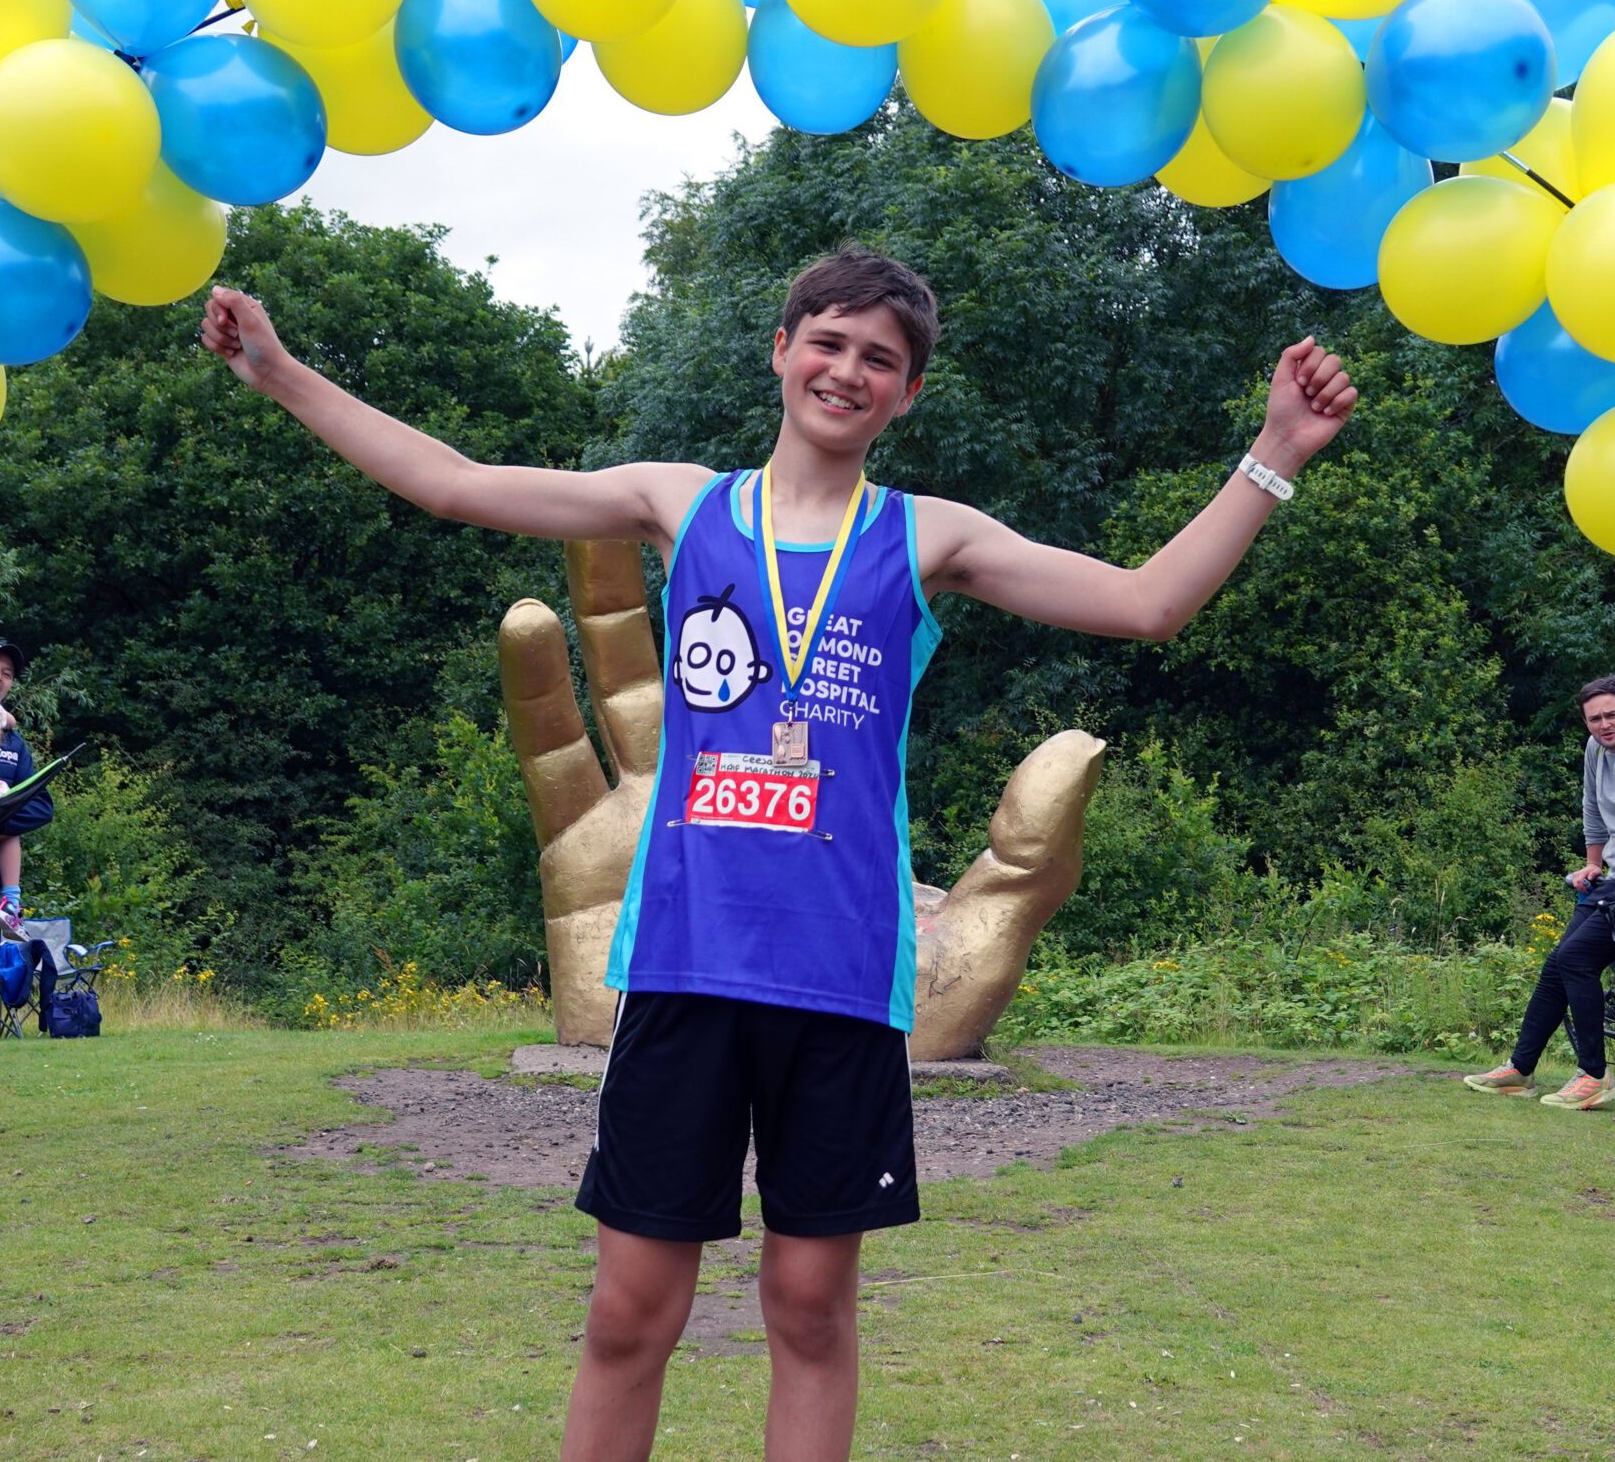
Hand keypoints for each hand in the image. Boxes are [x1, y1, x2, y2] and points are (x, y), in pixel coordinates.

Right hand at [199, 286, 295, 391]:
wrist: (267, 373)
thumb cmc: (263, 345)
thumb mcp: (250, 320)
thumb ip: (234, 302)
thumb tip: (214, 289)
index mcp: (244, 305)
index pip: (218, 296)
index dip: (217, 309)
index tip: (225, 320)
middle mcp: (235, 315)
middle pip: (209, 309)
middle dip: (220, 325)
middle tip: (237, 335)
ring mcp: (228, 330)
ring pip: (206, 325)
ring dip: (220, 338)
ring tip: (237, 346)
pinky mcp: (222, 344)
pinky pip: (205, 339)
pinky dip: (217, 348)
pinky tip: (232, 354)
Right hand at [500, 541, 1107, 1057]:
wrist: (772, 1129)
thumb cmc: (881, 1044)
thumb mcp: (981, 947)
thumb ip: (1029, 854)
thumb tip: (1088, 741)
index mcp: (819, 784)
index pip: (823, 665)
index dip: (822, 591)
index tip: (835, 520)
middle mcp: (730, 782)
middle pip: (710, 650)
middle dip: (696, 570)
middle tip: (699, 484)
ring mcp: (653, 814)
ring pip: (623, 682)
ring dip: (605, 601)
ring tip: (600, 520)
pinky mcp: (581, 858)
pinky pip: (550, 756)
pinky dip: (533, 683)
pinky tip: (526, 612)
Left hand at [1252, 337, 1358, 476]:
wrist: (1287, 437)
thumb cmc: (1281, 409)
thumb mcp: (1280, 378)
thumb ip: (1291, 354)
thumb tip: (1312, 337)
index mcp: (1309, 370)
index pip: (1320, 351)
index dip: (1310, 364)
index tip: (1298, 382)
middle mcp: (1324, 378)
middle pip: (1335, 360)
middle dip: (1319, 377)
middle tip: (1306, 393)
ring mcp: (1335, 392)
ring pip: (1343, 377)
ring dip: (1325, 393)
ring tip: (1314, 407)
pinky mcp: (1345, 407)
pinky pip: (1352, 392)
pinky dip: (1337, 402)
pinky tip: (1326, 413)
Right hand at [1566, 865, 1599, 893]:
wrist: (1591, 866)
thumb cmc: (1595, 870)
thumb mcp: (1597, 871)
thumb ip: (1593, 874)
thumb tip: (1589, 878)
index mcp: (1583, 873)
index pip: (1579, 881)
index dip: (1582, 887)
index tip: (1586, 891)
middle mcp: (1577, 874)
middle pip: (1575, 884)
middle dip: (1580, 889)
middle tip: (1586, 891)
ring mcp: (1575, 875)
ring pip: (1574, 884)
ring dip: (1578, 888)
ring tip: (1585, 890)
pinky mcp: (1575, 876)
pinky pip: (1574, 883)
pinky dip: (1578, 887)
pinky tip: (1582, 888)